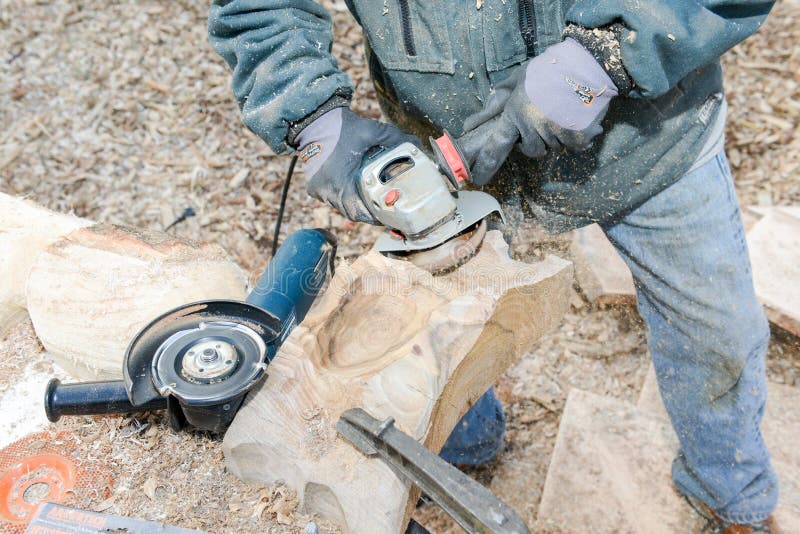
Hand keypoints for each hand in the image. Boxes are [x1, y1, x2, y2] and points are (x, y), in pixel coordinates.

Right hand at [295, 107, 419, 222]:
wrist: (314, 121)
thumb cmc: (342, 127)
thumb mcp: (371, 130)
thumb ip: (395, 138)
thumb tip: (417, 144)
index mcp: (340, 181)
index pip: (360, 211)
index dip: (376, 216)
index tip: (390, 214)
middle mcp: (327, 191)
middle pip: (352, 213)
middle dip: (369, 213)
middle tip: (386, 210)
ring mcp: (319, 191)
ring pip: (342, 208)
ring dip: (358, 206)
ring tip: (374, 203)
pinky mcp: (314, 187)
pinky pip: (333, 199)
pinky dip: (346, 198)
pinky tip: (356, 192)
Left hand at [458, 38, 617, 184]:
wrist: (587, 63)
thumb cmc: (550, 68)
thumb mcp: (519, 77)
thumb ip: (498, 99)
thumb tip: (471, 124)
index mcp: (515, 111)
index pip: (498, 143)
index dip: (487, 162)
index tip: (479, 178)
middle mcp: (532, 124)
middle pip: (532, 149)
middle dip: (537, 140)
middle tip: (546, 121)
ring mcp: (554, 130)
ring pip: (553, 147)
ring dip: (557, 136)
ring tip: (564, 113)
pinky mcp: (576, 135)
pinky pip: (573, 145)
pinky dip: (577, 136)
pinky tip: (578, 118)